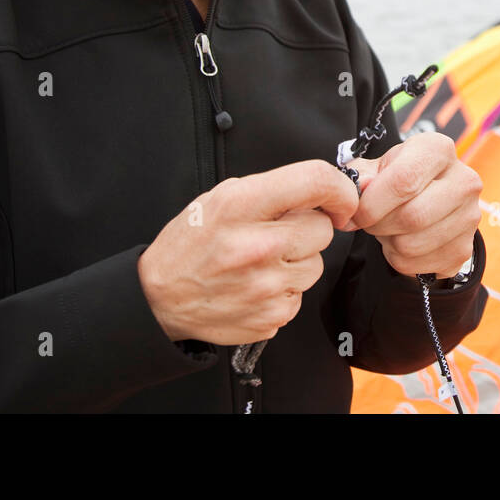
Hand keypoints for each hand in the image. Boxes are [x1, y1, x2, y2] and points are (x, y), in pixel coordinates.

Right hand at [137, 160, 359, 344]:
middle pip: (323, 229)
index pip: (314, 181)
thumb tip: (323, 191)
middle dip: (309, 228)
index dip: (339, 187)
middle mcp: (256, 246)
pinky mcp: (270, 317)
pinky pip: (300, 295)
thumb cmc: (192, 242)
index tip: (340, 197)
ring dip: (297, 260)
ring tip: (262, 261)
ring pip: (316, 264)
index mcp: (241, 205)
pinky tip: (257, 285)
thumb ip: (272, 190)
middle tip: (279, 233)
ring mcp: (264, 287)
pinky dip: (285, 290)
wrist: (159, 298)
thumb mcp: (222, 198)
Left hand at [344, 132, 481, 278]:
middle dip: (378, 225)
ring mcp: (470, 217)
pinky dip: (399, 259)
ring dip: (388, 243)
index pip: (403, 181)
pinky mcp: (464, 248)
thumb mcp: (378, 167)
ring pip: (411, 245)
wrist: (429, 200)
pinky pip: (417, 265)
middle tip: (370, 222)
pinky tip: (403, 241)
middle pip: (411, 217)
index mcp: (439, 150)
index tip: (356, 212)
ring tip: (389, 229)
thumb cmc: (400, 179)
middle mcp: (464, 181)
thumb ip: (362, 174)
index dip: (371, 203)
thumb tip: (361, 187)